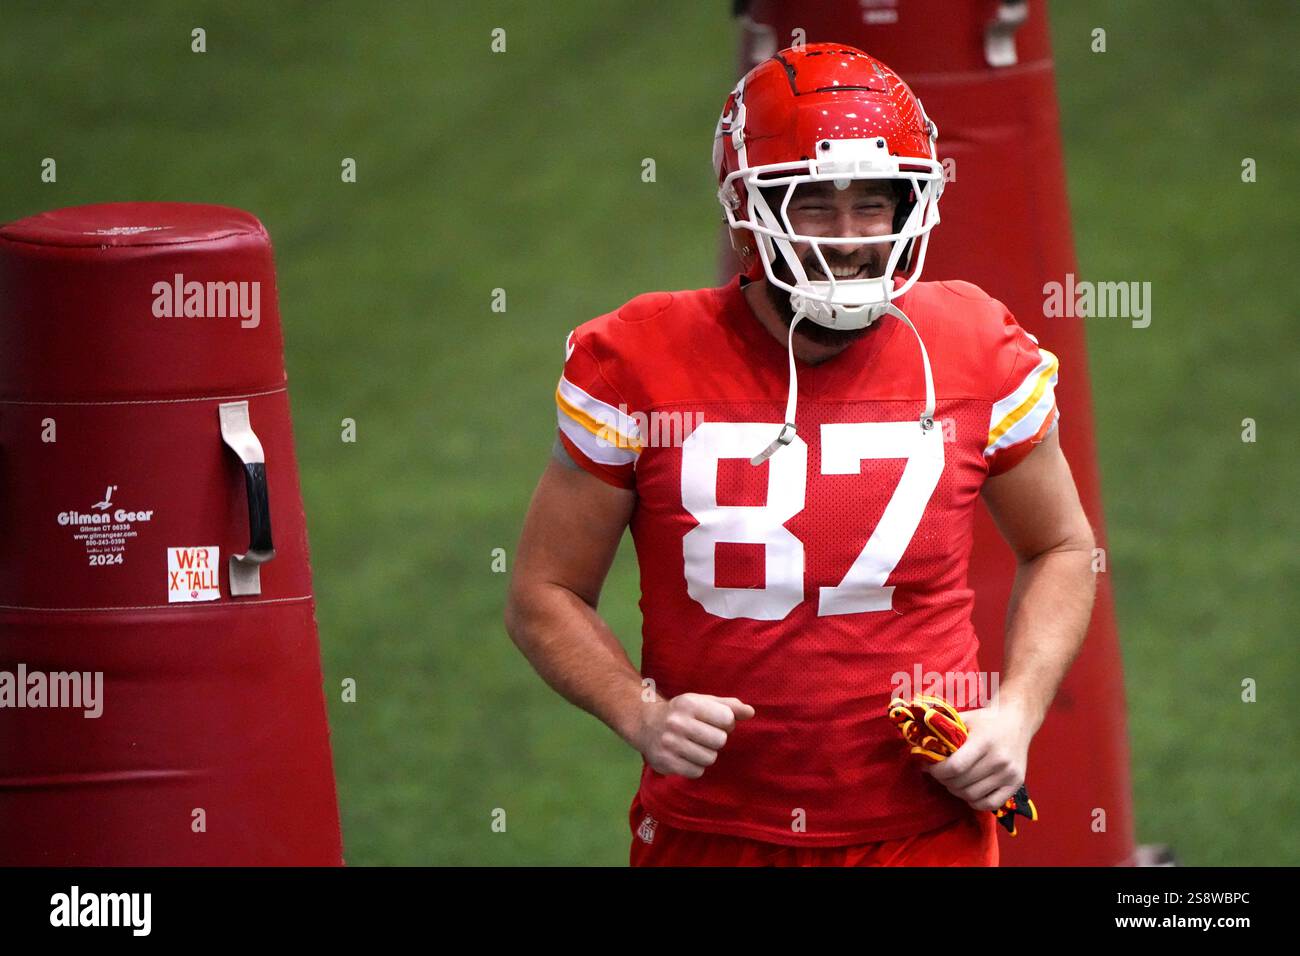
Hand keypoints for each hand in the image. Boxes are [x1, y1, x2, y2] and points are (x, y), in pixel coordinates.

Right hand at [632, 693, 753, 778]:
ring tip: (694, 746)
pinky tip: (686, 756)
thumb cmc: (683, 713)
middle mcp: (677, 722)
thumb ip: (729, 706)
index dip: (726, 723)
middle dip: (716, 740)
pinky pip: (697, 772)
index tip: (716, 722)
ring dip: (706, 754)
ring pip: (709, 758)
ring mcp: (670, 743)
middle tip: (704, 736)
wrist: (646, 724)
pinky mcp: (665, 762)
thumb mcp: (703, 702)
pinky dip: (695, 766)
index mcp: (690, 704)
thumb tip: (751, 712)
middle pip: (720, 741)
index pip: (727, 719)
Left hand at [924, 700, 1032, 812]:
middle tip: (938, 774)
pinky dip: (974, 802)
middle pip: (962, 783)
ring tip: (951, 781)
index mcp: (984, 742)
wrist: (1017, 720)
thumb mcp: (964, 718)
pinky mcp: (1016, 784)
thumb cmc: (986, 719)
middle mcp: (999, 760)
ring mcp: (1009, 774)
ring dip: (956, 791)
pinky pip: (991, 804)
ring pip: (973, 795)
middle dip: (944, 781)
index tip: (928, 767)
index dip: (937, 771)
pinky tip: (967, 791)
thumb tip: (916, 743)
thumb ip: (943, 730)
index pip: (955, 767)